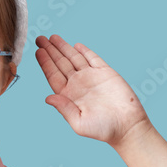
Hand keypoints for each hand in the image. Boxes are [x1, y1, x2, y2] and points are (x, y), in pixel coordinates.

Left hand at [34, 35, 151, 147]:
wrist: (127, 126)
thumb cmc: (103, 129)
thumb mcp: (79, 123)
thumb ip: (64, 108)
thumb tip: (47, 98)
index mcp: (68, 95)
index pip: (53, 75)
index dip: (45, 63)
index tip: (38, 51)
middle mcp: (78, 84)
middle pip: (61, 63)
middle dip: (50, 51)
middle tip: (40, 39)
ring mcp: (91, 77)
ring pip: (74, 58)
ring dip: (64, 47)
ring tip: (53, 37)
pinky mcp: (106, 73)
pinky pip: (93, 58)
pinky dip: (85, 51)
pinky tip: (76, 45)